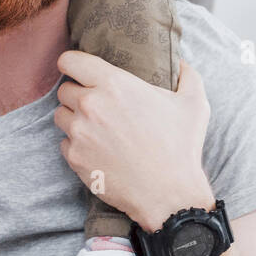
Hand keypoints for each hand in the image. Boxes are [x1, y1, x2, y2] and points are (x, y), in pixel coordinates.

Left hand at [54, 53, 211, 231]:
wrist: (169, 195)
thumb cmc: (181, 148)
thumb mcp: (194, 104)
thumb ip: (187, 75)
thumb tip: (180, 63)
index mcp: (114, 83)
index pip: (69, 61)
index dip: (72, 64)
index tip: (78, 71)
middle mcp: (91, 105)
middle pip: (64, 90)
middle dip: (78, 94)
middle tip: (97, 106)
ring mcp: (79, 132)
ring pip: (61, 116)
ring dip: (74, 119)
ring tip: (96, 129)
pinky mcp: (75, 157)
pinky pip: (64, 143)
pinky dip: (76, 145)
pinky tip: (97, 150)